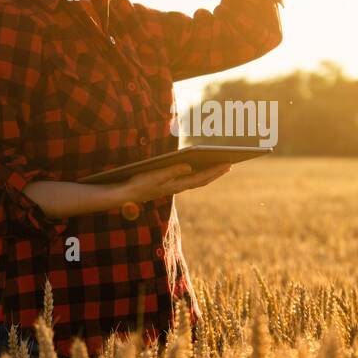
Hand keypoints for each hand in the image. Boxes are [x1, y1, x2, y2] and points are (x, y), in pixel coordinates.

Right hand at [117, 162, 231, 201]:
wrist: (128, 193)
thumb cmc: (140, 183)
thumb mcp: (156, 176)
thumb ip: (172, 171)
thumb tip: (189, 166)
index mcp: (177, 185)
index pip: (201, 178)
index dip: (215, 171)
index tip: (227, 164)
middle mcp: (179, 186)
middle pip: (202, 179)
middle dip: (216, 172)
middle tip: (230, 164)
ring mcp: (175, 185)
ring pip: (197, 179)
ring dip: (209, 172)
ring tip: (219, 164)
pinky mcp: (170, 183)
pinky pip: (189, 178)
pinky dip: (198, 173)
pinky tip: (201, 167)